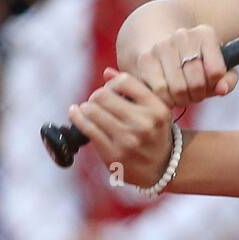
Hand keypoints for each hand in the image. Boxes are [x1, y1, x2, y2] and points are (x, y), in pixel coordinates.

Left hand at [69, 68, 174, 187]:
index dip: (112, 83)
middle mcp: (144, 124)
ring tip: (90, 110)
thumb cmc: (155, 132)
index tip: (111, 90)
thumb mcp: (154, 109)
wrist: (163, 167)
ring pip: (92, 110)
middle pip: (103, 95)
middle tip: (98, 102)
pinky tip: (75, 113)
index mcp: (157, 108)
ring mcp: (127, 140)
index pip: (125, 81)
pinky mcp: (113, 154)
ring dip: (86, 107)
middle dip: (97, 96)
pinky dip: (77, 117)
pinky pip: (87, 129)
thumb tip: (107, 72)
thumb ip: (134, 89)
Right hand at [133, 24, 238, 109]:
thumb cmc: (191, 59)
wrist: (154, 37)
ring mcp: (162, 46)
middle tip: (191, 95)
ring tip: (178, 96)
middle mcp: (183, 36)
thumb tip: (222, 89)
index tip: (207, 86)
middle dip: (196, 96)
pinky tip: (165, 94)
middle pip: (196, 83)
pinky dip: (164, 99)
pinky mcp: (145, 59)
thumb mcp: (215, 64)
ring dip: (179, 100)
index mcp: (205, 34)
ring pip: (177, 89)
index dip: (213, 86)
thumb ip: (228, 79)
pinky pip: (159, 91)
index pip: (216, 71)